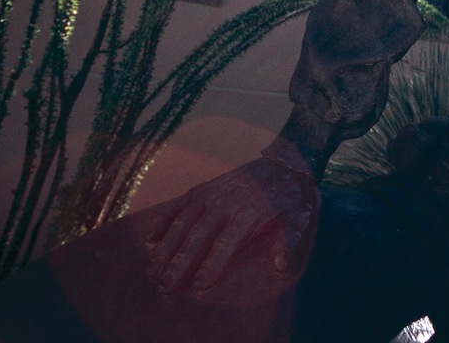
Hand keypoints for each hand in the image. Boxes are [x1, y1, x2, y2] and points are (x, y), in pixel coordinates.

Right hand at [145, 155, 318, 293]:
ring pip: (183, 222)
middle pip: (198, 236)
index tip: (199, 285)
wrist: (283, 162)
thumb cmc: (290, 197)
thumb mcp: (299, 217)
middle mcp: (225, 202)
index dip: (212, 263)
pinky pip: (178, 204)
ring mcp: (211, 193)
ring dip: (166, 247)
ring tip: (152, 272)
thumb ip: (289, 241)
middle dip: (179, 262)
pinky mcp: (203, 188)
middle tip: (164, 287)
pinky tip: (150, 239)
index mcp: (249, 213)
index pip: (226, 242)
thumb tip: (280, 266)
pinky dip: (163, 219)